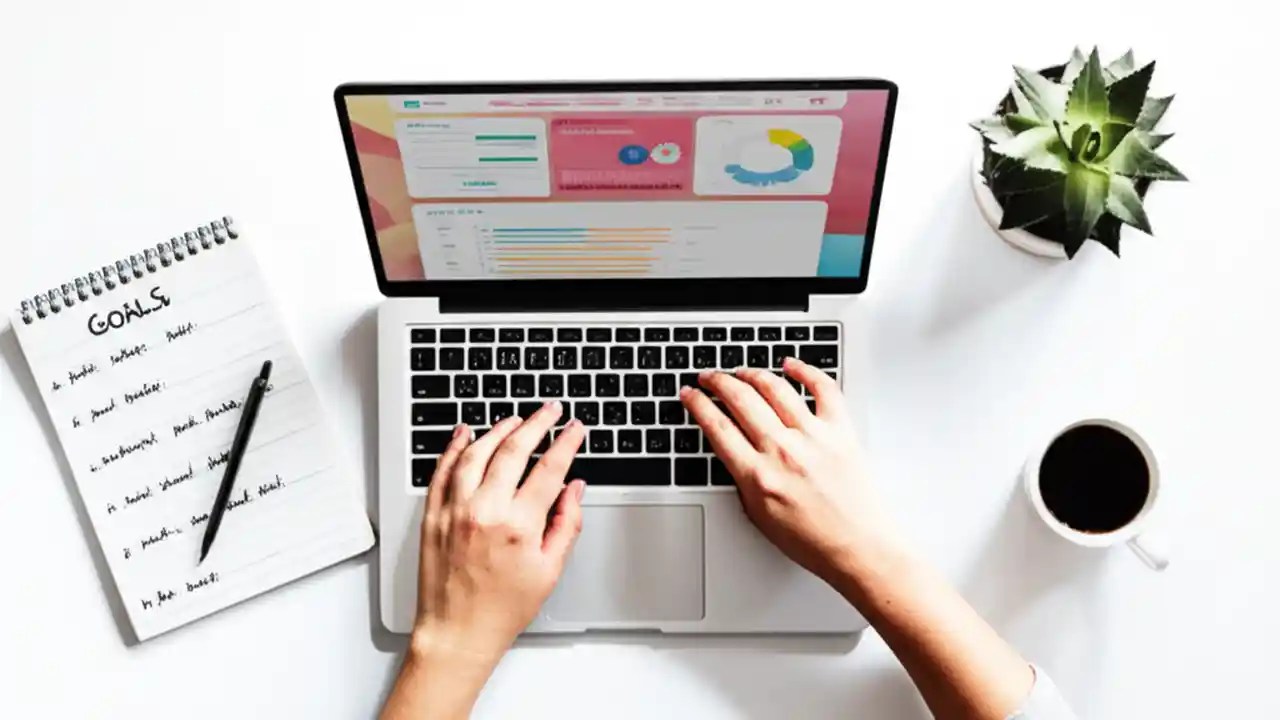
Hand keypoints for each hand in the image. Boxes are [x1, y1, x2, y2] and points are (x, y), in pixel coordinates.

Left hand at [413, 403, 585, 664]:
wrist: (457, 633)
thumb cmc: (502, 609)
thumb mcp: (549, 570)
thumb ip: (567, 524)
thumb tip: (575, 489)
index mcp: (518, 526)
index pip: (549, 469)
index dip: (566, 443)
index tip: (574, 430)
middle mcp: (484, 511)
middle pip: (513, 450)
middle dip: (537, 424)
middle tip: (549, 411)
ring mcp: (454, 510)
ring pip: (476, 452)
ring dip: (498, 430)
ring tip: (515, 420)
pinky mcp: (432, 515)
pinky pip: (442, 470)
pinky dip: (454, 447)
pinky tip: (465, 433)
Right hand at [681, 358, 901, 588]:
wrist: (859, 548)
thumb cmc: (813, 540)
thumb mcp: (759, 516)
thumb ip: (743, 479)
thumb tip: (732, 450)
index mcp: (758, 476)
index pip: (717, 427)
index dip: (697, 404)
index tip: (690, 394)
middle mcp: (783, 451)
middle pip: (740, 399)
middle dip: (717, 382)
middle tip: (709, 377)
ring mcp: (814, 437)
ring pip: (774, 387)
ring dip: (751, 373)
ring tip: (742, 371)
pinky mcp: (841, 430)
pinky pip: (822, 387)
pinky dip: (805, 370)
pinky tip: (791, 365)